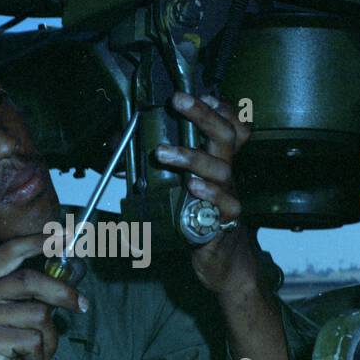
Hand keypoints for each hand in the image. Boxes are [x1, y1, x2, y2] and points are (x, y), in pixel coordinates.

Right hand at [0, 233, 86, 359]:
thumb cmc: (3, 355)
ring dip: (49, 340)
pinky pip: (33, 340)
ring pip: (38, 314)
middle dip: (62, 293)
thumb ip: (37, 294)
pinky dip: (39, 358)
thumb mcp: (18, 318)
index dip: (40, 241)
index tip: (67, 235)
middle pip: (30, 280)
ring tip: (38, 355)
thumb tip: (71, 268)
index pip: (10, 251)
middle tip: (81, 306)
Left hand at [153, 92, 261, 297]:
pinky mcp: (223, 225)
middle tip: (179, 100)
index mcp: (221, 166)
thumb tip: (126, 146)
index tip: (203, 93)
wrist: (226, 267)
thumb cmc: (203, 224)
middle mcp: (228, 178)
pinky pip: (222, 206)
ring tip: (164, 153)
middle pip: (226, 138)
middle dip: (203, 115)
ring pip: (221, 170)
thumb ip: (167, 170)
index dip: (223, 109)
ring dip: (191, 157)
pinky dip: (208, 194)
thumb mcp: (185, 190)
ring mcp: (228, 200)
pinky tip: (193, 187)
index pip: (233, 129)